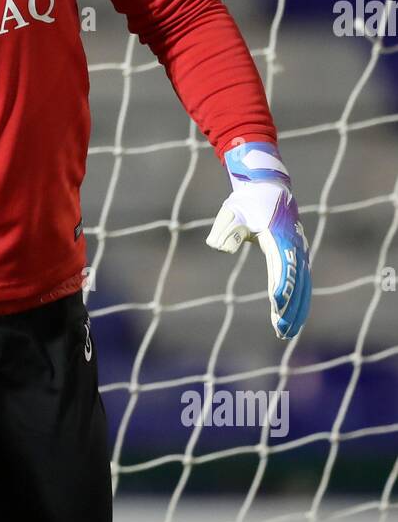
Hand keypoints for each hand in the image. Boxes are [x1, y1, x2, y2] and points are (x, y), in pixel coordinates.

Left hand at [206, 140, 310, 339]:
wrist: (269, 188)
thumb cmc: (248, 201)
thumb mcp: (232, 210)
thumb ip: (226, 228)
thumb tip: (218, 246)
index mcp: (278, 234)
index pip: (282, 263)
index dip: (281, 283)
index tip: (277, 303)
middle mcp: (294, 244)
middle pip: (296, 279)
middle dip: (290, 306)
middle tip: (280, 329)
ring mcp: (299, 251)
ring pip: (303, 285)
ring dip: (297, 310)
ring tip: (286, 333)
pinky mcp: (299, 256)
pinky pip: (302, 283)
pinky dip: (299, 302)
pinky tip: (292, 321)